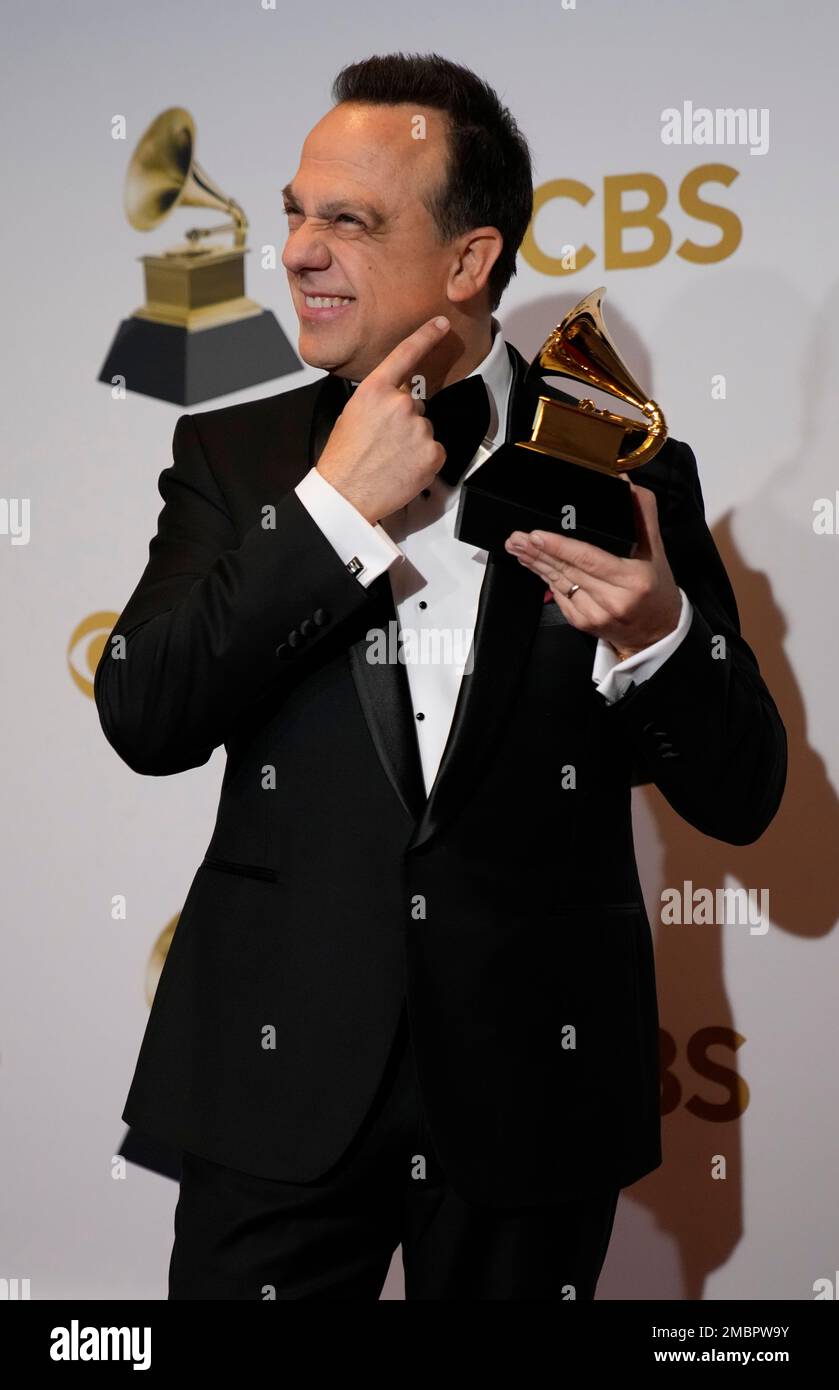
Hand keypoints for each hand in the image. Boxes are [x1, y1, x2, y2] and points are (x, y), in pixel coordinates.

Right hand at [315, 316, 451, 523]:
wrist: (346, 493)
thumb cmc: (344, 458)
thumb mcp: (353, 414)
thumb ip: (378, 400)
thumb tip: (395, 400)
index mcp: (376, 390)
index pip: (406, 354)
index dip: (426, 336)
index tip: (441, 323)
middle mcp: (401, 403)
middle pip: (416, 404)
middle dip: (405, 421)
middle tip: (383, 442)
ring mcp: (419, 428)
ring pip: (425, 429)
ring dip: (413, 442)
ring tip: (390, 458)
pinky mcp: (433, 452)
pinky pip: (435, 451)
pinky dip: (423, 460)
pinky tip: (402, 468)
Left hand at [504, 479, 681, 658]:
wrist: (658, 631)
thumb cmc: (656, 585)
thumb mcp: (656, 548)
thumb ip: (642, 513)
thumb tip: (622, 482)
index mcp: (633, 578)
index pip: (589, 559)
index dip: (560, 547)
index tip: (537, 535)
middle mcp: (614, 600)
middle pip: (568, 570)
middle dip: (538, 552)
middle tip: (516, 537)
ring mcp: (596, 615)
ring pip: (559, 583)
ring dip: (536, 564)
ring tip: (518, 547)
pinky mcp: (584, 624)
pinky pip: (559, 597)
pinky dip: (546, 579)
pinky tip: (534, 565)